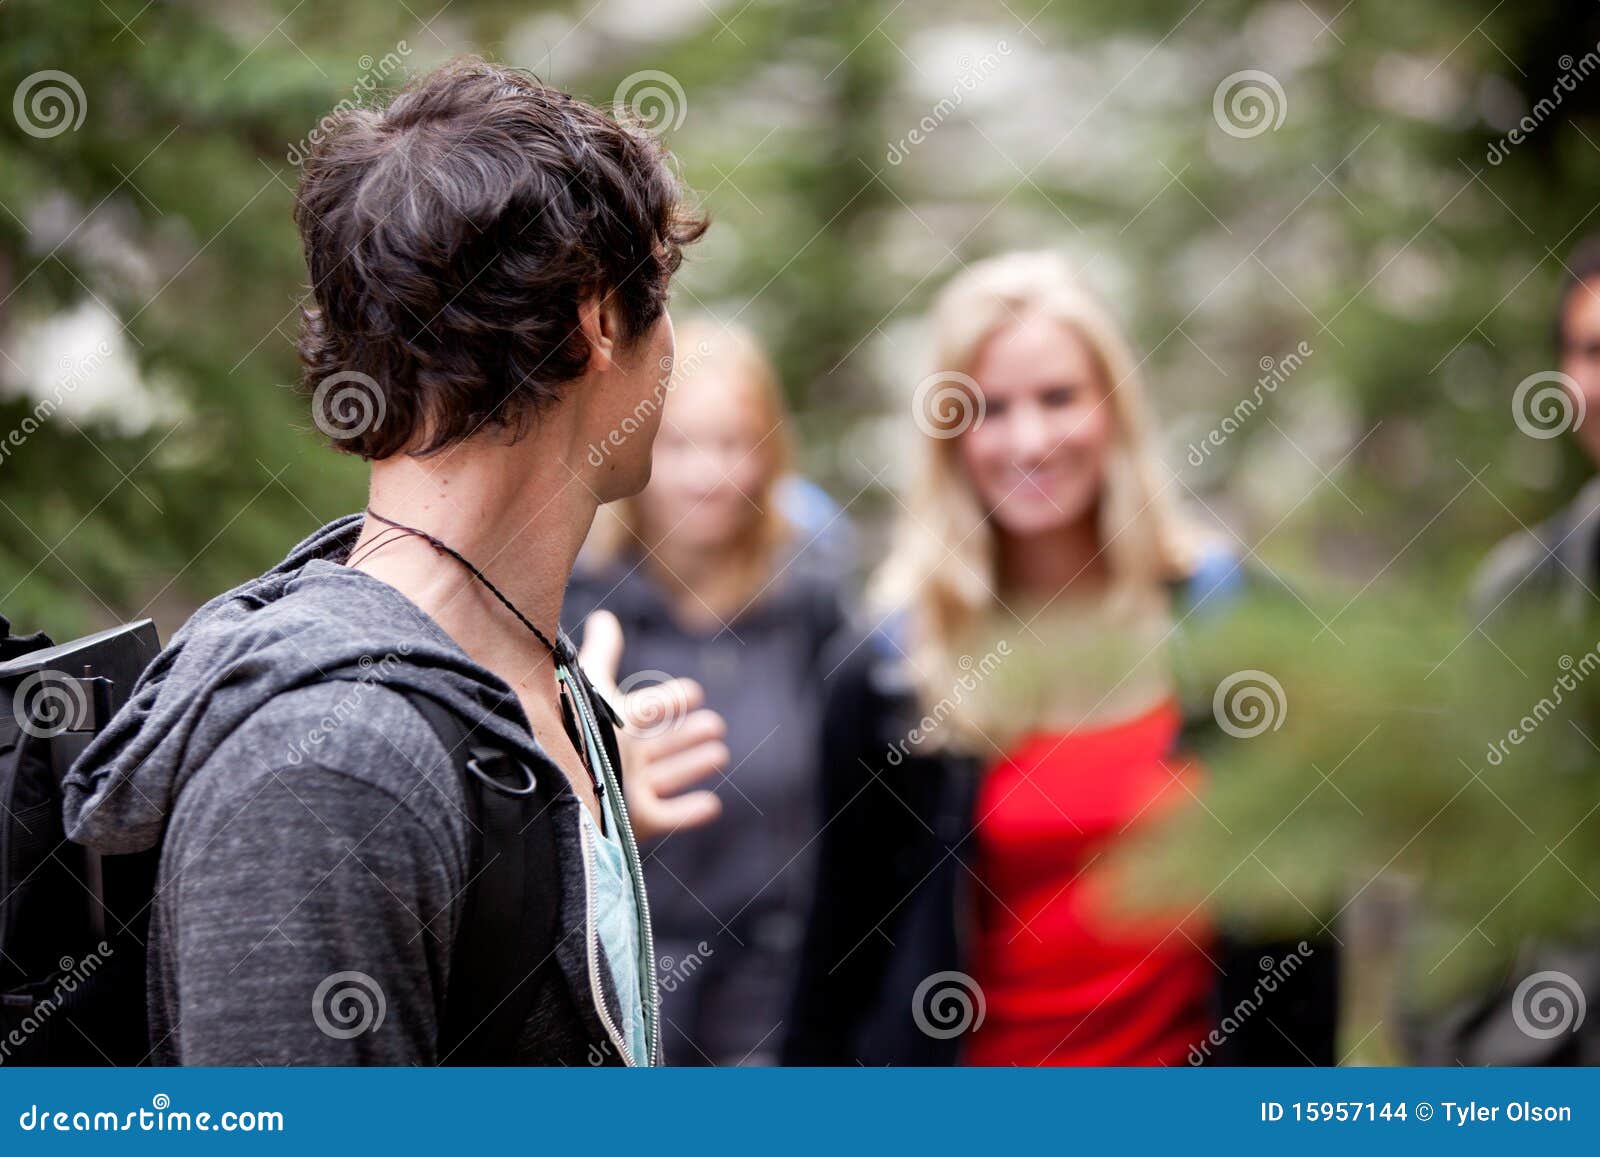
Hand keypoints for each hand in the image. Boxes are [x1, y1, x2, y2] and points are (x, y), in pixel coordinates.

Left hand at [576, 610, 726, 840]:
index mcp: (616, 726)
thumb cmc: (579, 730)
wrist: (568, 782)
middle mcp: (625, 759)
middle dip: (688, 735)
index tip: (695, 692)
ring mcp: (632, 790)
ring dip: (694, 765)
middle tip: (715, 724)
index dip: (672, 700)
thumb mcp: (594, 684)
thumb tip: (605, 616)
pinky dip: (691, 812)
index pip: (649, 710)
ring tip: (719, 753)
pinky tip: (713, 804)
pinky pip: (670, 817)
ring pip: (670, 776)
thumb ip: (602, 652)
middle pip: (662, 745)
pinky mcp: (637, 821)